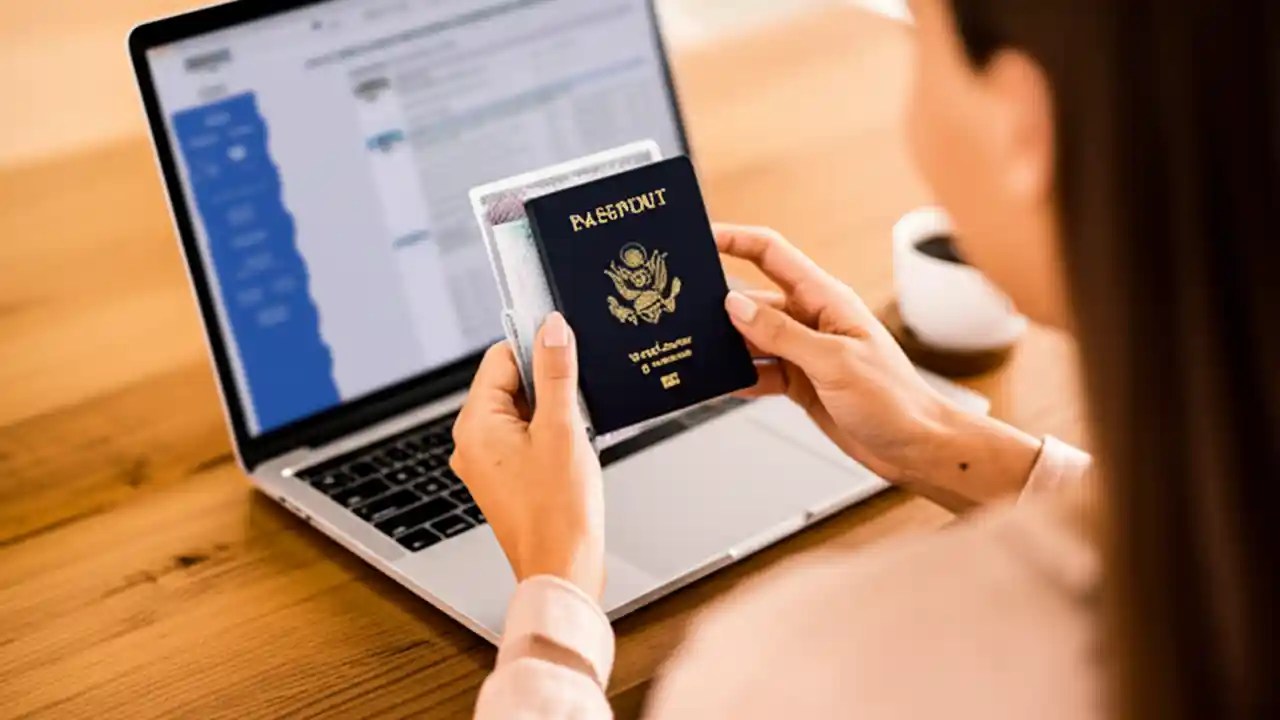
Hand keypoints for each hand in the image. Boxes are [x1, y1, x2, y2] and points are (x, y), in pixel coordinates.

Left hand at [450, 313, 605, 598]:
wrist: (563, 571)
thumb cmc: (558, 512)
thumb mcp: (562, 429)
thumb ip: (556, 372)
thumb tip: (551, 329)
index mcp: (475, 425)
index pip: (500, 358)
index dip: (536, 347)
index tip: (566, 346)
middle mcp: (472, 443)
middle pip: (510, 383)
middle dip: (547, 384)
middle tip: (577, 400)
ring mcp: (487, 463)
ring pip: (521, 411)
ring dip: (552, 411)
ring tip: (574, 433)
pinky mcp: (505, 479)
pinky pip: (526, 438)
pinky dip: (550, 435)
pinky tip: (571, 451)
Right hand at [716, 224, 1039, 509]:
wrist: (917, 448)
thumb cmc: (895, 401)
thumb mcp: (833, 363)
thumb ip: (781, 333)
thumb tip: (736, 305)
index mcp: (826, 300)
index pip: (773, 255)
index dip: (736, 239)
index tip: (702, 235)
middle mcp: (812, 320)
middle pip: (754, 299)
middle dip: (718, 301)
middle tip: (681, 305)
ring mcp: (804, 352)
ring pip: (751, 338)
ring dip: (726, 345)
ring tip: (693, 349)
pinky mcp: (800, 382)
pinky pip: (759, 372)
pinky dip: (739, 377)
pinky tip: (719, 382)